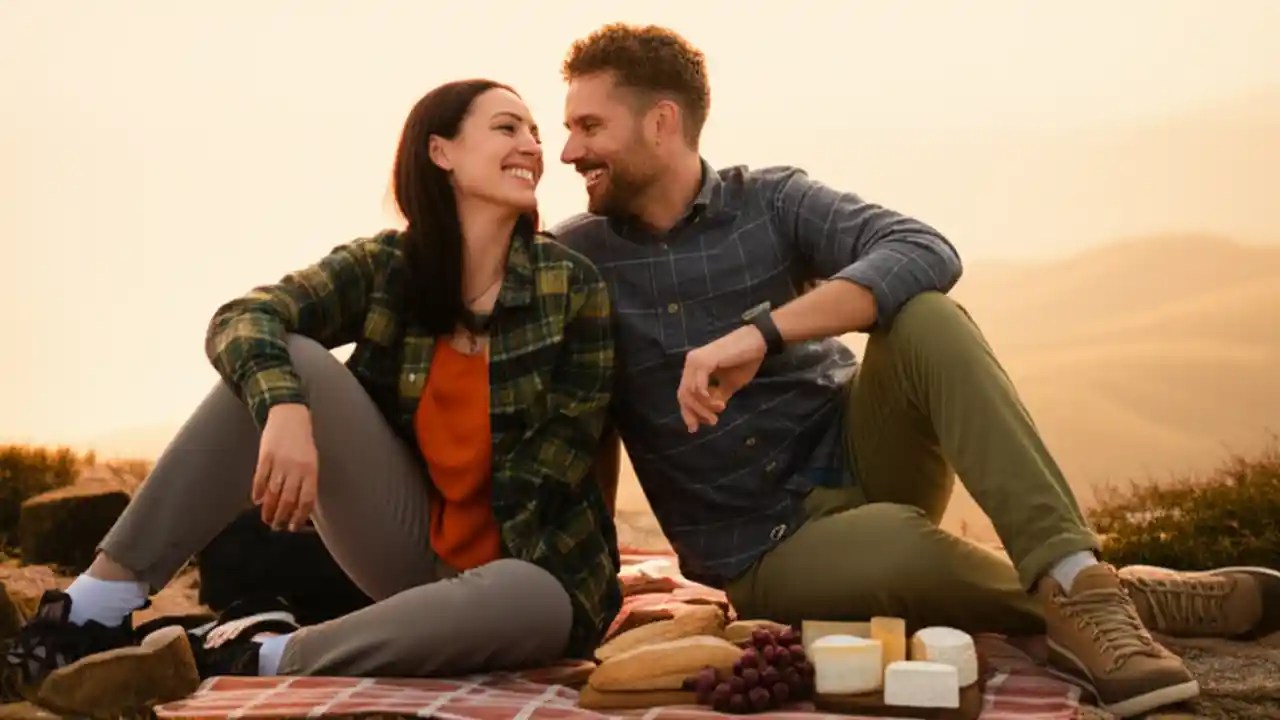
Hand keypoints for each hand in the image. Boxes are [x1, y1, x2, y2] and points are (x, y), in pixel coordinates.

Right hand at [253, 403, 318, 531]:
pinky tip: (257, 501)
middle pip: (288, 500)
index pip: (306, 500)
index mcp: (311, 470)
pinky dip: (257, 492)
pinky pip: (260, 479)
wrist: (290, 416)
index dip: (299, 517)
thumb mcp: (311, 461)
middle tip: (277, 527)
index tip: (294, 527)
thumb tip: (301, 507)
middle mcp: (296, 468)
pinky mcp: (265, 457)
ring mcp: (279, 463)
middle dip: (282, 517)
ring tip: (266, 519)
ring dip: (268, 509)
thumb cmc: (302, 442)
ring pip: (272, 493)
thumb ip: (307, 481)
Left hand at [677, 326, 767, 431]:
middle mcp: (691, 363)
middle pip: (683, 396)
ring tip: (721, 409)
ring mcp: (695, 361)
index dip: (688, 413)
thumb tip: (708, 414)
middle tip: (713, 422)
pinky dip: (706, 398)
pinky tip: (719, 402)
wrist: (757, 342)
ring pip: (689, 393)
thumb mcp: (729, 385)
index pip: (684, 394)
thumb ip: (716, 397)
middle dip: (695, 413)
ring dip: (703, 407)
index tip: (696, 428)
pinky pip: (698, 387)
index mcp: (694, 368)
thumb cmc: (744, 361)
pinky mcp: (704, 361)